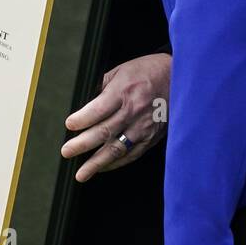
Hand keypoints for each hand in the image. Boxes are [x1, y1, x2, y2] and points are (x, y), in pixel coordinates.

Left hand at [61, 52, 169, 181]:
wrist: (178, 79)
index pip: (99, 109)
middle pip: (104, 131)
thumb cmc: (147, 72)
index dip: (82, 119)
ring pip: (117, 148)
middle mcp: (134, 111)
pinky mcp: (152, 137)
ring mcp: (144, 127)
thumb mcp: (122, 70)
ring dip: (97, 163)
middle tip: (66, 152)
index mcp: (124, 91)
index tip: (69, 125)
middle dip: (83, 144)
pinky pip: (132, 154)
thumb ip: (102, 86)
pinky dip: (116, 163)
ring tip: (81, 174)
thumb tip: (84, 102)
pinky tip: (103, 168)